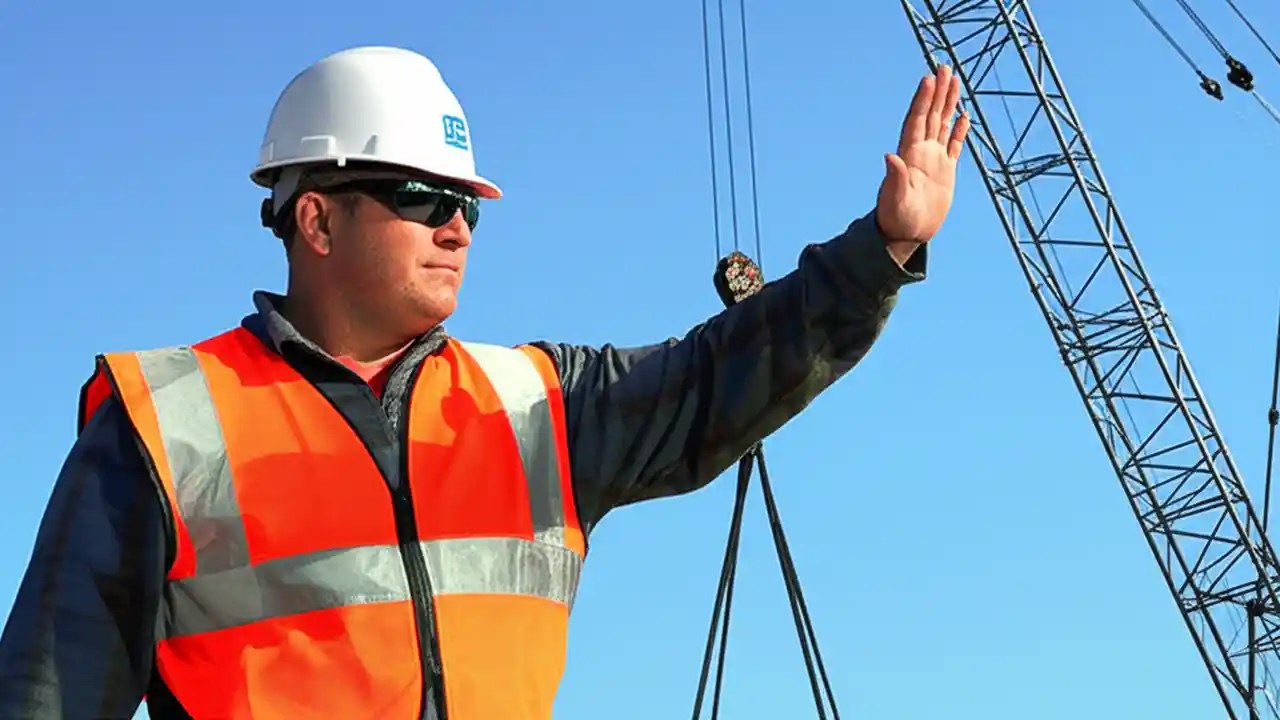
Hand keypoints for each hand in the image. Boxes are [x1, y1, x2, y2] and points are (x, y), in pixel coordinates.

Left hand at [875, 64, 970, 262]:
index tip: (929, 78)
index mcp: (910, 155)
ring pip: (942, 124)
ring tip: (955, 81)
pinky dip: (959, 131)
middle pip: (931, 115)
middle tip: (945, 67)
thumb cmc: (896, 219)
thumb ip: (895, 178)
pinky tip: (964, 116)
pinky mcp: (945, 172)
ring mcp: (934, 160)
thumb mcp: (895, 200)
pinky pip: (953, 146)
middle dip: (937, 92)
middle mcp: (921, 153)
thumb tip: (890, 156)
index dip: (922, 99)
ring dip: (948, 104)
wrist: (905, 235)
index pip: (917, 120)